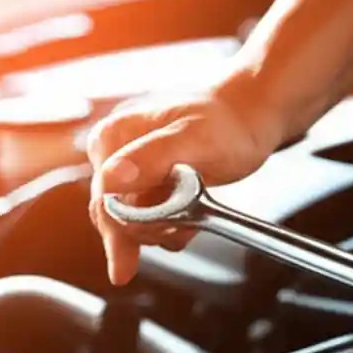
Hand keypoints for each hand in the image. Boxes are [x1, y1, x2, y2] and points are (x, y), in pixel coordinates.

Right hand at [87, 68, 285, 284]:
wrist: (248, 118)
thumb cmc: (226, 121)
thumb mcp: (194, 138)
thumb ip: (151, 156)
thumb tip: (111, 180)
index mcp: (113, 137)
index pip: (103, 198)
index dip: (127, 225)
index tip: (158, 234)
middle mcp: (113, 154)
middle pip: (112, 216)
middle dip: (149, 228)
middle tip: (185, 226)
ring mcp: (128, 172)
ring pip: (129, 224)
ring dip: (163, 230)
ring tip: (192, 216)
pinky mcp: (144, 187)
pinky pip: (145, 223)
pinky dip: (168, 229)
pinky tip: (189, 220)